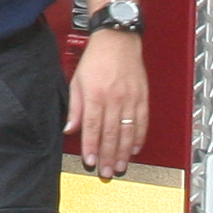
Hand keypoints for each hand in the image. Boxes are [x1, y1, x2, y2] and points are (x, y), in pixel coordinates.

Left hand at [64, 31, 147, 176]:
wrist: (118, 40)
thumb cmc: (95, 59)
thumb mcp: (77, 80)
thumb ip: (75, 107)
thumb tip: (69, 129)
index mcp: (95, 95)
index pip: (92, 127)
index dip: (91, 147)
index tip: (90, 161)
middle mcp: (114, 99)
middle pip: (111, 134)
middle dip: (108, 156)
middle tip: (107, 172)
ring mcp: (131, 98)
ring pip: (127, 132)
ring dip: (124, 152)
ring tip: (120, 167)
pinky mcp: (142, 97)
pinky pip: (142, 122)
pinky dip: (139, 137)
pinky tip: (135, 149)